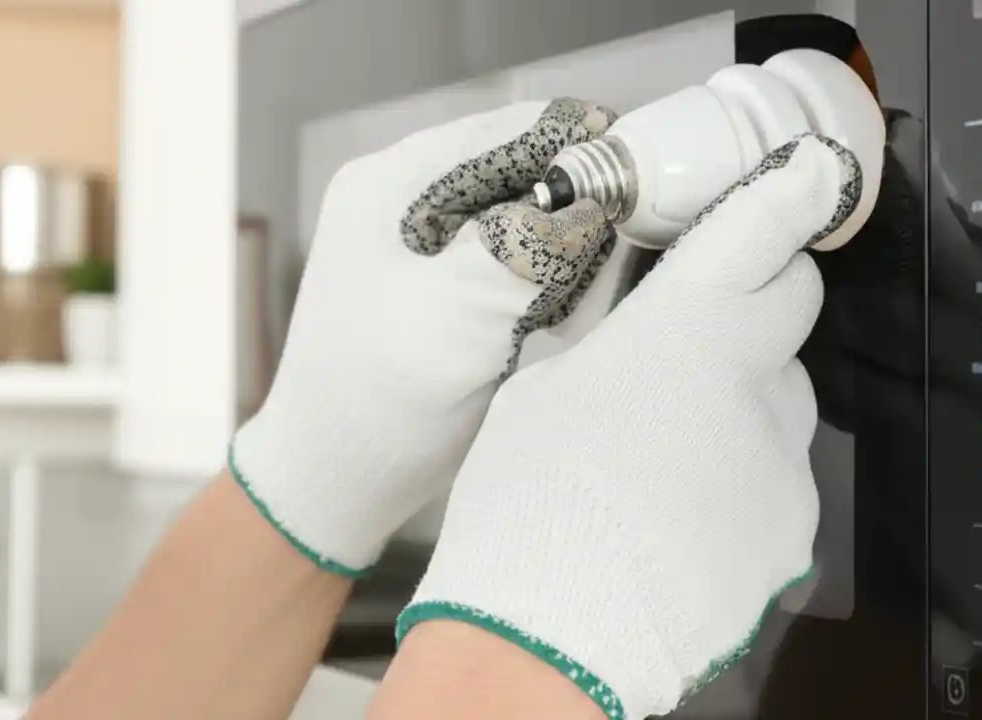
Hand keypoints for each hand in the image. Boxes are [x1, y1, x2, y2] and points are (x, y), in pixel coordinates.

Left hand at [230, 99, 616, 574]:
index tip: (645, 178)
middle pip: (520, 167)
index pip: (509, 131)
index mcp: (393, 183)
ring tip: (593, 281)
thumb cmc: (376, 402)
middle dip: (577, 197)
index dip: (580, 147)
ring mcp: (423, 243)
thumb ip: (526, 251)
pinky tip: (563, 308)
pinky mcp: (443, 285)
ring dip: (565, 240)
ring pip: (523, 214)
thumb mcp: (454, 320)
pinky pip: (512, 257)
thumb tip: (596, 204)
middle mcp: (406, 197)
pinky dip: (546, 275)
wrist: (336, 481)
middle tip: (629, 235)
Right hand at [397, 134, 862, 718]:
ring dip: (742, 416)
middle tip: (699, 352)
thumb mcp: (549, 388)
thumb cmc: (529, 500)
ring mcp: (785, 462)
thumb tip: (644, 340)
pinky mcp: (796, 530)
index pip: (761, 230)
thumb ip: (619, 344)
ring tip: (671, 470)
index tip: (815, 173)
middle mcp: (756, 383)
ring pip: (783, 406)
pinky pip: (782, 483)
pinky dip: (746, 491)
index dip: (791, 194)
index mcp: (688, 328)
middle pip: (792, 309)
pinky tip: (688, 525)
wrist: (550, 631)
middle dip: (758, 310)